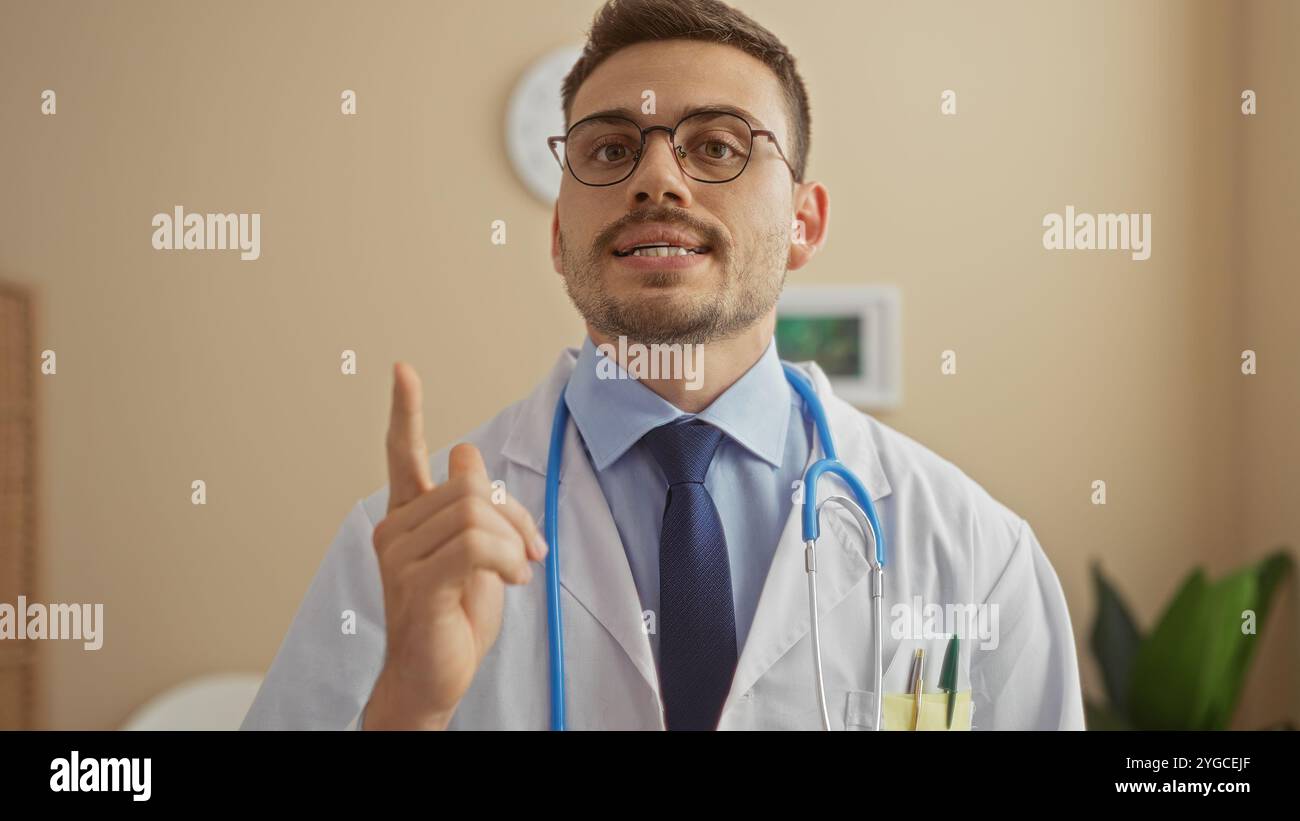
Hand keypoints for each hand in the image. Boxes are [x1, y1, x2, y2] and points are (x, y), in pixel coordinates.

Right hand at [363, 362, 546, 729]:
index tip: (402, 370)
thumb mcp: (473, 552)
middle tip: (530, 550)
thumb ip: (469, 506)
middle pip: (470, 485)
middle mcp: (393, 529)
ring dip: (512, 542)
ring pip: (476, 512)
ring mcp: (400, 555)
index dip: (405, 411)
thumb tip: (464, 451)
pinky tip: (510, 580)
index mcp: (405, 517)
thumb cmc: (453, 618)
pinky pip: (476, 544)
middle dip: (514, 516)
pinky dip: (505, 558)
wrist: (433, 678)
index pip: (402, 453)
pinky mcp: (417, 582)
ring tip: (515, 571)